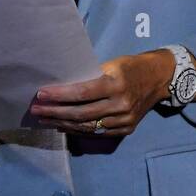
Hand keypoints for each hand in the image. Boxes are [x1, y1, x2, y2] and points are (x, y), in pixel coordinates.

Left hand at [31, 53, 166, 137]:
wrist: (159, 78)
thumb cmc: (131, 66)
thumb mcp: (113, 64)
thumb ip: (91, 76)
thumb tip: (62, 85)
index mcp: (117, 83)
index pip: (82, 93)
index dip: (59, 95)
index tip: (41, 95)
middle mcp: (121, 104)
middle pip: (81, 113)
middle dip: (55, 112)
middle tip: (36, 110)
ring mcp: (124, 119)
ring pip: (87, 127)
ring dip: (62, 123)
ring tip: (45, 119)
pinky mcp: (126, 129)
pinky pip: (97, 132)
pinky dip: (78, 130)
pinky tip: (64, 125)